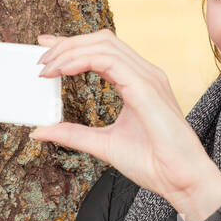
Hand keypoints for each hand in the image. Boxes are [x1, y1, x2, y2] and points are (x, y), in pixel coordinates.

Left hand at [30, 29, 220, 218]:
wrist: (179, 180)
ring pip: (104, 45)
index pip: (103, 51)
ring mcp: (148, 78)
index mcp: (139, 83)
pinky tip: (63, 71)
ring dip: (71, 51)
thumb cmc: (154, 163)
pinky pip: (109, 60)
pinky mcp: (146, 87)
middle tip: (41, 60)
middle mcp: (145, 75)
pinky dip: (82, 60)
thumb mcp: (102, 145)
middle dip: (68, 44)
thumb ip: (72, 134)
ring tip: (48, 67)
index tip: (46, 50)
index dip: (73, 45)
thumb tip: (40, 131)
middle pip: (102, 40)